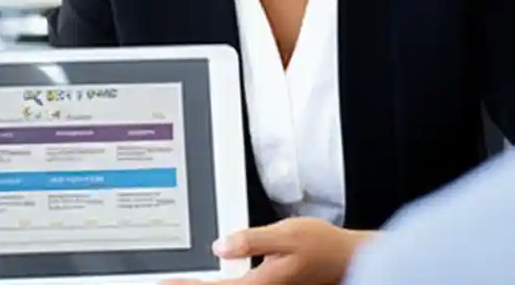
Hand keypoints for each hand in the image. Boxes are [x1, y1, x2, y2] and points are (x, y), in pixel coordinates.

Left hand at [162, 218, 371, 284]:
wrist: (347, 258)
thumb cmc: (322, 246)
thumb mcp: (286, 235)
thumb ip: (251, 240)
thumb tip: (220, 246)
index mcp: (261, 284)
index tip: (167, 283)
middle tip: (167, 282)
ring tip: (184, 280)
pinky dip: (220, 283)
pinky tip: (212, 277)